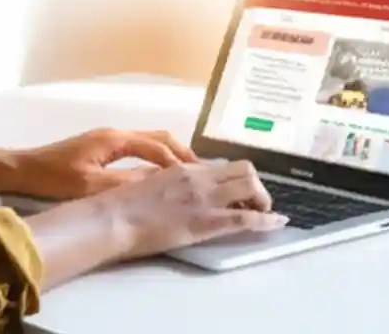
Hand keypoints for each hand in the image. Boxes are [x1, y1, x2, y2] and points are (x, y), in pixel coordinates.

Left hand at [12, 128, 198, 199]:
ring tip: (188, 172)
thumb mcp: (91, 186)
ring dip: (169, 153)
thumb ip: (126, 183)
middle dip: (181, 152)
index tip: (197, 178)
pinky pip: (138, 147)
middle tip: (202, 171)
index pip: (156, 147)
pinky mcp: (101, 148)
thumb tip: (160, 183)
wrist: (23, 170)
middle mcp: (114, 133)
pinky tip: (160, 173)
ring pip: (149, 140)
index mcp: (114, 139)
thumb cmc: (54, 178)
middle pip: (158, 137)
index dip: (178, 162)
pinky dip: (155, 156)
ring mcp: (108, 139)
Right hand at [96, 160, 288, 260]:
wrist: (112, 220)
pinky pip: (246, 218)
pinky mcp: (206, 221)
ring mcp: (204, 198)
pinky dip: (266, 220)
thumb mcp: (150, 183)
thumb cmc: (121, 206)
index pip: (222, 166)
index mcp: (183, 169)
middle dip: (256, 186)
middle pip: (244, 169)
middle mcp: (199, 178)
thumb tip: (181, 186)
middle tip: (254, 203)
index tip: (240, 193)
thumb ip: (171, 181)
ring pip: (251, 186)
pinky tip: (277, 223)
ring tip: (262, 213)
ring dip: (262, 199)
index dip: (237, 179)